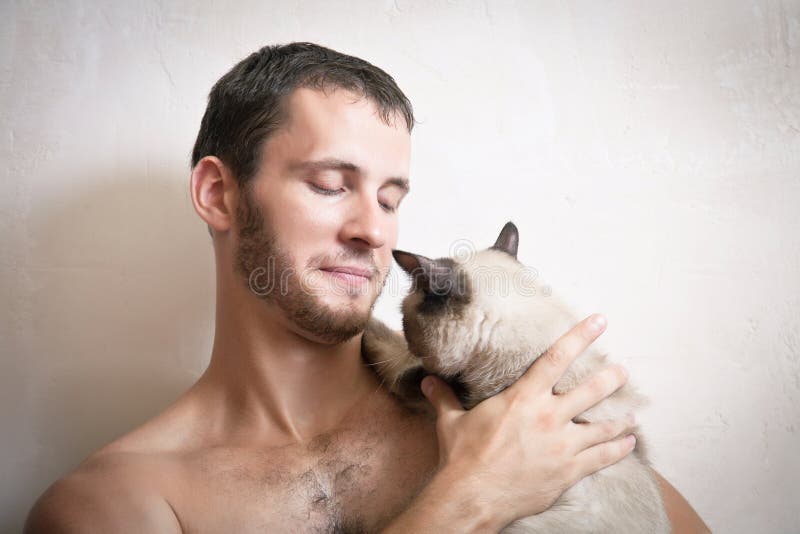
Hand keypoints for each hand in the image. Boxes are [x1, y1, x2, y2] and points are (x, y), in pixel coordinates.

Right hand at [421, 314, 633, 529]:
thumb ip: (444, 397)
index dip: (581, 336)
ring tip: (633, 412)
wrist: (473, 496)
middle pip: (591, 390)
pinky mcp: (568, 471)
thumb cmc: (462, 457)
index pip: (557, 358)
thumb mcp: (451, 422)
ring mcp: (562, 445)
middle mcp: (548, 416)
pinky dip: (619, 449)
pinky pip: (602, 458)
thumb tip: (427, 380)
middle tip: (622, 370)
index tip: (599, 321)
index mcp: (523, 397)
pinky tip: (629, 443)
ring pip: (603, 426)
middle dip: (610, 377)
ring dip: (621, 417)